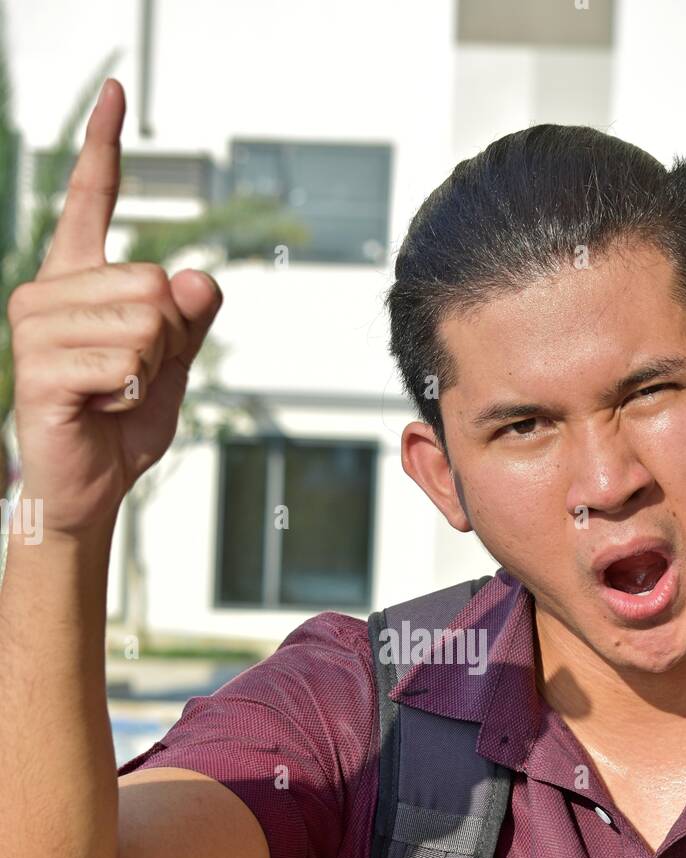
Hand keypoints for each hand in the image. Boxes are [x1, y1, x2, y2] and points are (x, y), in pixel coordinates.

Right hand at [9, 77, 222, 534]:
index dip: (105, 147)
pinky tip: (101, 405)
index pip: (91, 200)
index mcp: (78, 281)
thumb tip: (199, 276)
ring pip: (143, 322)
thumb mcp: (173, 365)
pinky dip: (131, 390)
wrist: (90, 488)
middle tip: (135, 374)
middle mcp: (48, 292)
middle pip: (152, 281)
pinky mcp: (39, 367)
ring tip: (116, 390)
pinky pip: (124, 361)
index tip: (117, 93)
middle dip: (167, 338)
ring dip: (151, 367)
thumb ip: (190, 319)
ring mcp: (36, 328)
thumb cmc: (121, 424)